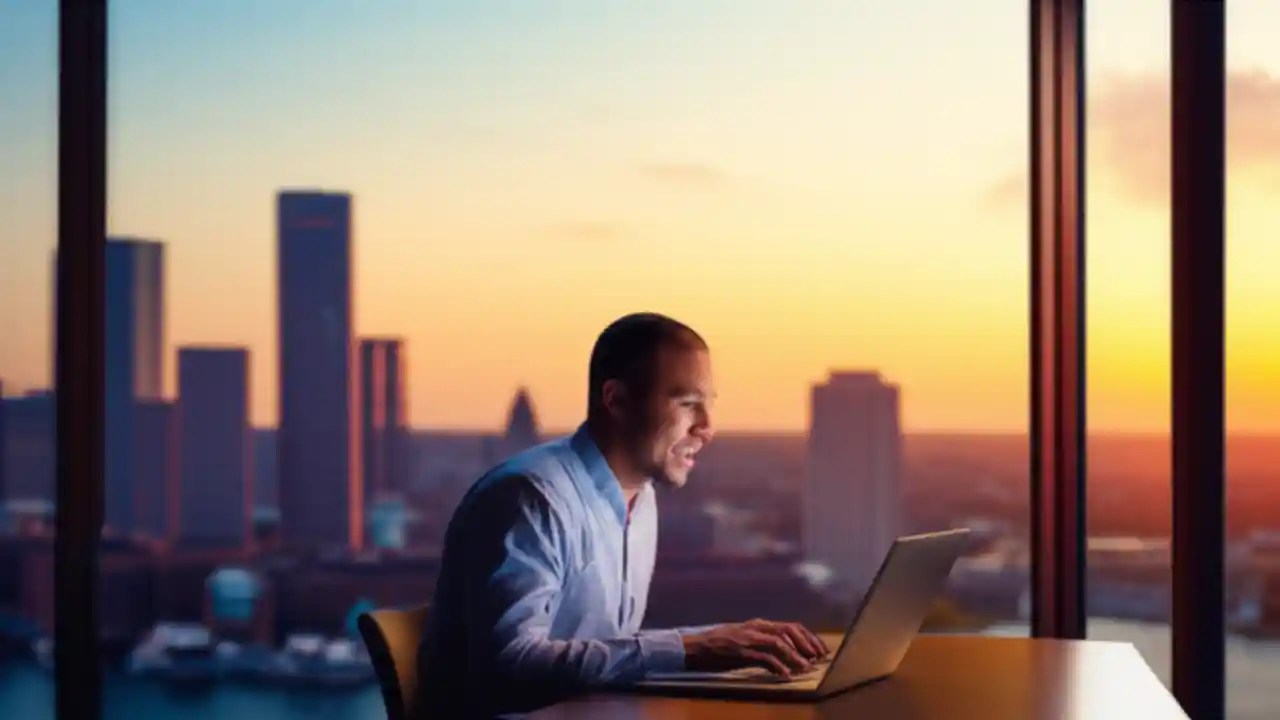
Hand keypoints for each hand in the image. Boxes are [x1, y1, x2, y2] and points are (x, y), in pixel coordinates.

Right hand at [681, 619, 830, 676]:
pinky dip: (778, 665)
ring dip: (795, 656)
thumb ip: (765, 647)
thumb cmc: (721, 646)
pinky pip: (764, 656)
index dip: (809, 638)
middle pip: (789, 630)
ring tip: (806, 668)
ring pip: (779, 642)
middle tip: (818, 658)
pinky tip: (786, 675)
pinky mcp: (741, 651)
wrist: (696, 647)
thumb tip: (785, 661)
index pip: (791, 626)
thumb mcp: (746, 642)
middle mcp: (757, 627)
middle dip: (807, 644)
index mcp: (760, 624)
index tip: (820, 650)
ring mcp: (749, 638)